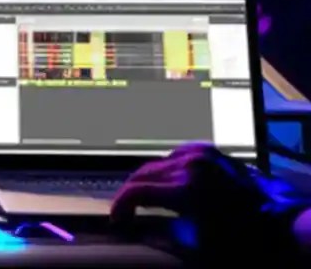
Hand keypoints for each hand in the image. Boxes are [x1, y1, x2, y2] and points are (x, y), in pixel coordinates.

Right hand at [111, 143, 267, 227]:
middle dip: (130, 194)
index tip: (117, 219)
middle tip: (126, 212)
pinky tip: (168, 182)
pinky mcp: (208, 151)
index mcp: (184, 190)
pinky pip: (174, 155)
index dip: (120, 207)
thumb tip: (134, 227)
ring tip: (145, 199)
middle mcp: (189, 166)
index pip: (135, 192)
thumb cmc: (240, 238)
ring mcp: (199, 155)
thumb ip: (159, 232)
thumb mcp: (195, 243)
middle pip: (141, 174)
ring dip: (146, 181)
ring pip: (156, 163)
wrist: (277, 223)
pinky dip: (166, 168)